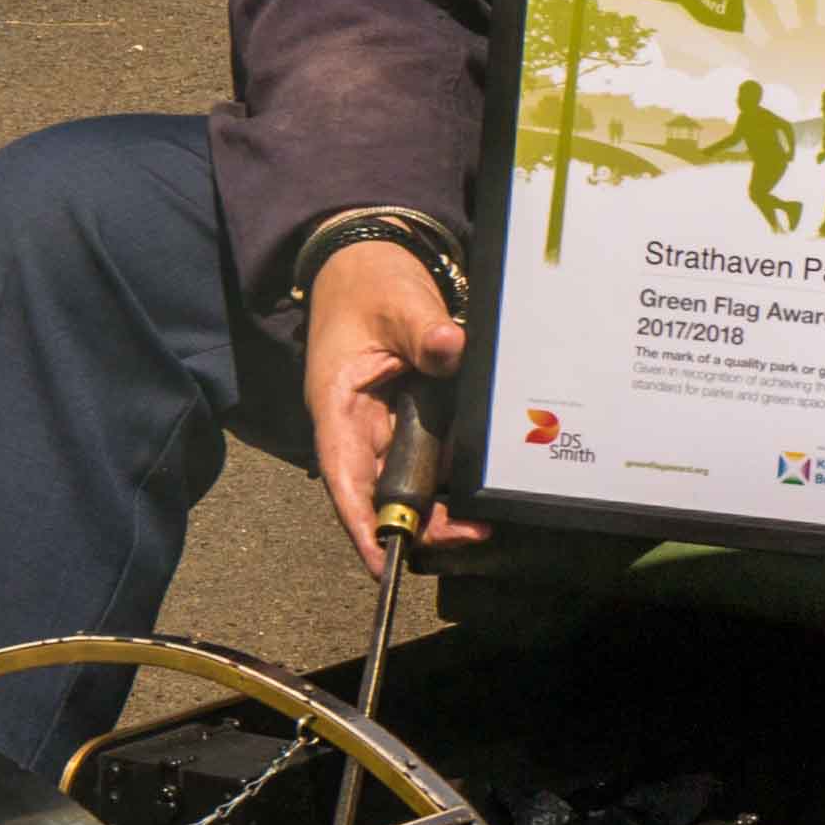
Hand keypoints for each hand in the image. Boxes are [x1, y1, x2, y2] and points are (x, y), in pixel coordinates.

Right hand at [305, 239, 477, 571]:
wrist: (370, 264)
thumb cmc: (369, 287)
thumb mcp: (398, 304)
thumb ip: (424, 330)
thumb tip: (450, 347)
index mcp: (338, 408)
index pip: (344, 479)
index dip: (362, 523)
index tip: (382, 560)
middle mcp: (358, 428)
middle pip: (383, 492)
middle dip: (421, 524)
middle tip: (472, 535)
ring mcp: (384, 427)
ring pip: (409, 482)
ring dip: (443, 507)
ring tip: (486, 523)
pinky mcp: (409, 420)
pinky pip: (430, 458)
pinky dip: (454, 477)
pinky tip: (486, 488)